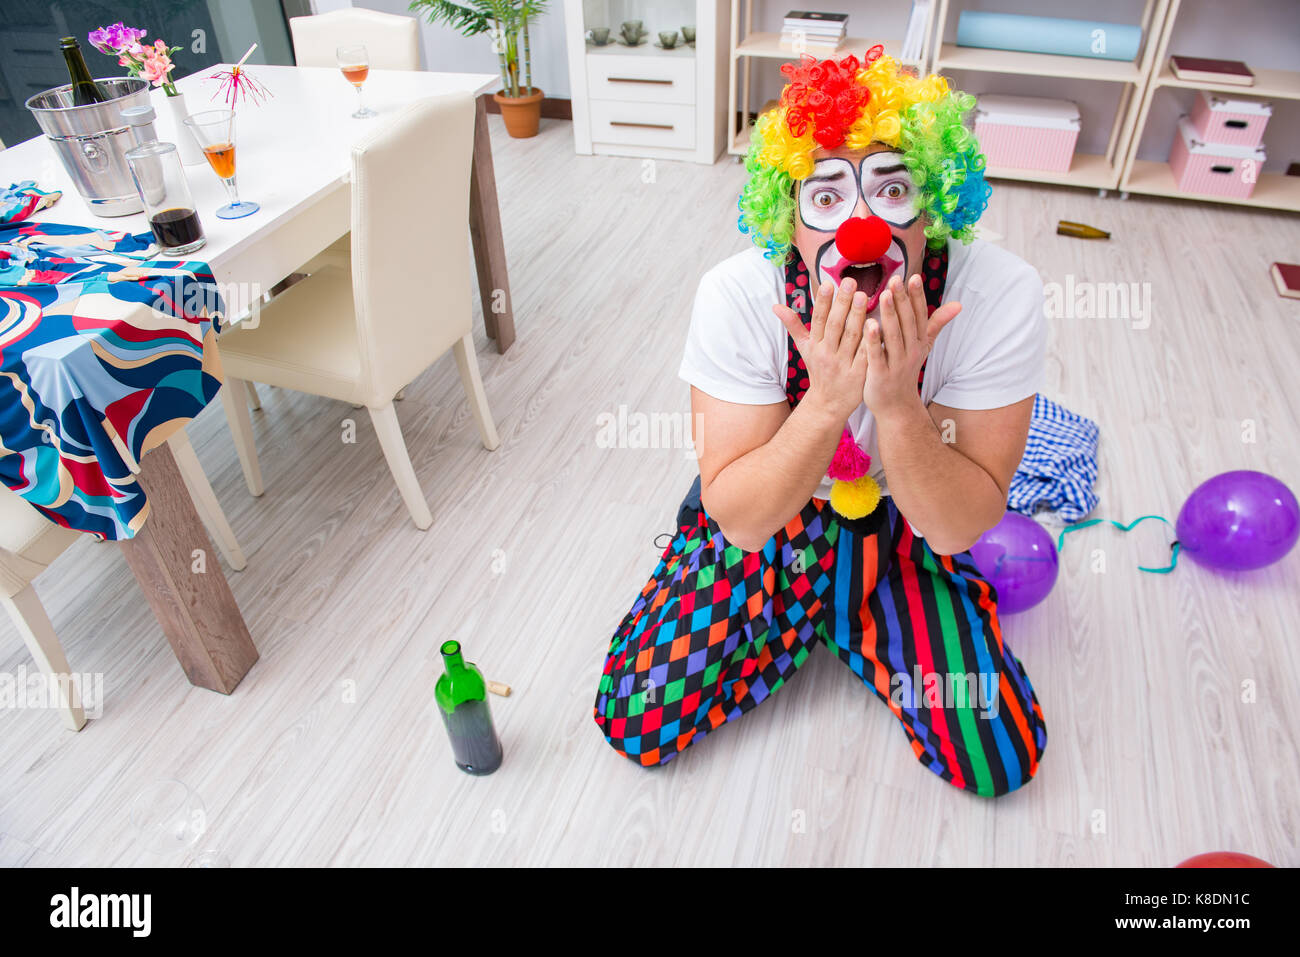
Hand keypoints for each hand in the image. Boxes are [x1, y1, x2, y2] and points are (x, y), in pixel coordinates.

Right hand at [773, 277, 869, 419]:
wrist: (828, 405)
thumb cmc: (819, 370)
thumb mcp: (805, 349)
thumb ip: (793, 325)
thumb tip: (775, 305)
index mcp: (815, 346)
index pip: (818, 320)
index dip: (822, 302)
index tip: (827, 283)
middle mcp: (827, 354)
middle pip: (835, 326)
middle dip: (842, 303)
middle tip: (850, 282)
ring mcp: (843, 365)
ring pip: (851, 338)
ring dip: (858, 316)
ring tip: (865, 295)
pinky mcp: (858, 376)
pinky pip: (866, 355)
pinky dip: (871, 341)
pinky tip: (880, 325)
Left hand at [863, 274, 960, 416]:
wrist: (896, 405)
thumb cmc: (905, 369)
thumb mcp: (923, 346)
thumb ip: (936, 323)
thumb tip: (959, 304)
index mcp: (919, 341)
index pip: (919, 314)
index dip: (917, 296)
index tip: (913, 276)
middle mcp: (911, 350)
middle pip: (907, 322)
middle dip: (902, 300)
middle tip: (895, 279)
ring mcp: (896, 363)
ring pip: (893, 336)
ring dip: (889, 314)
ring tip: (883, 294)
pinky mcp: (880, 375)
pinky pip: (877, 355)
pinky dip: (873, 340)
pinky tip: (868, 324)